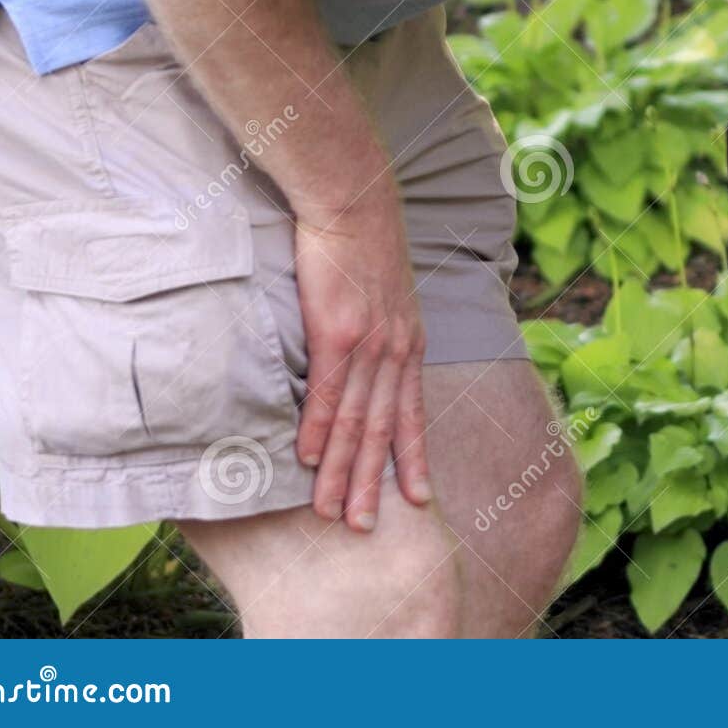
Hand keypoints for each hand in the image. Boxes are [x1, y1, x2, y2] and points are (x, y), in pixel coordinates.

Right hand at [292, 189, 430, 531]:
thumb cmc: (362, 241)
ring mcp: (369, 343)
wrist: (353, 198)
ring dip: (342, 472)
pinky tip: (308, 461)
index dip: (413, 458)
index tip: (418, 498)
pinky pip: (327, 391)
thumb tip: (363, 354)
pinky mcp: (338, 331)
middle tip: (366, 529)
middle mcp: (396, 349)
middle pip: (384, 430)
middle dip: (375, 484)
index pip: (413, 412)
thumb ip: (379, 328)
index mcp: (409, 341)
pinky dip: (318, 430)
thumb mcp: (386, 291)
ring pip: (357, 421)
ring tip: (331, 513)